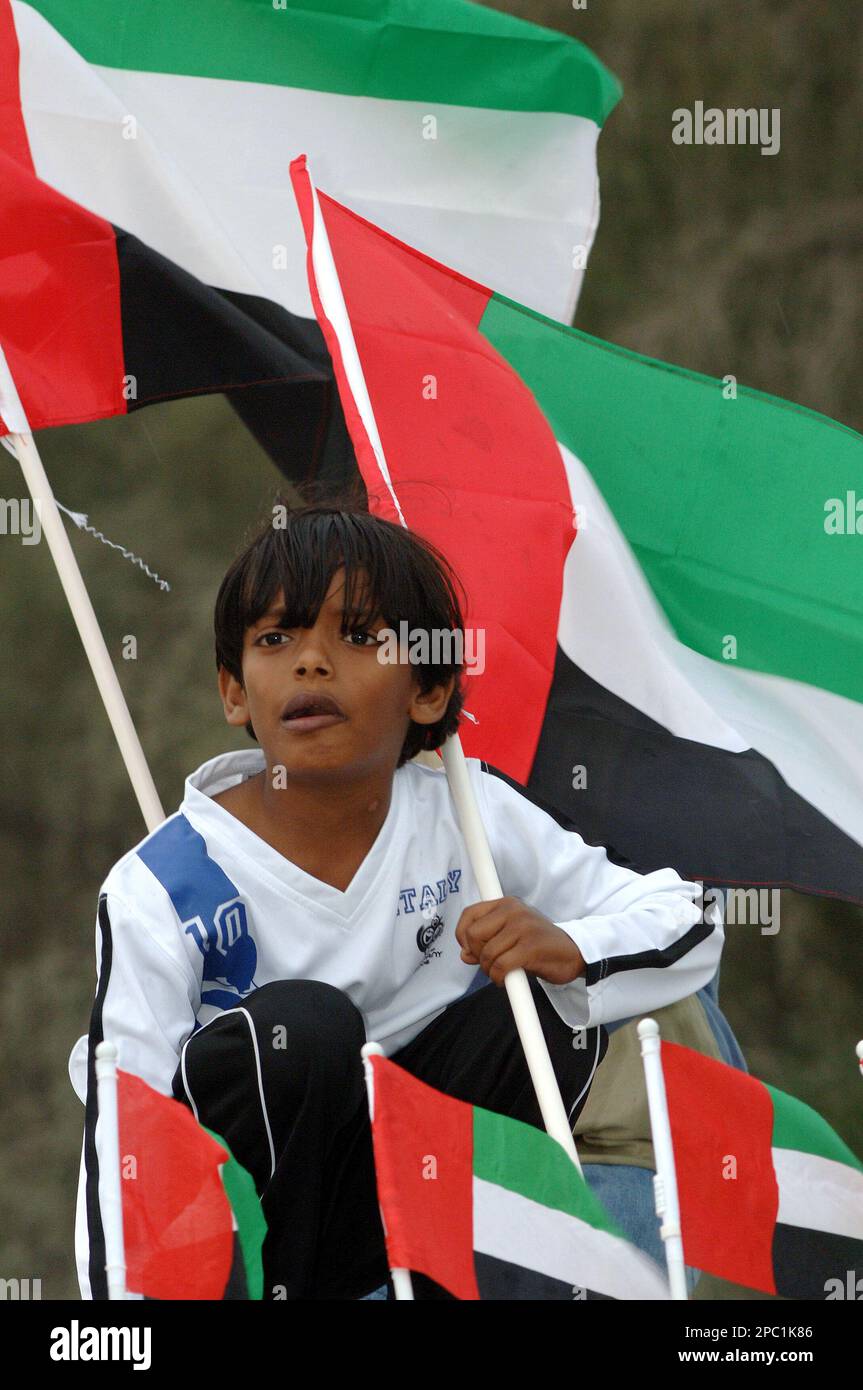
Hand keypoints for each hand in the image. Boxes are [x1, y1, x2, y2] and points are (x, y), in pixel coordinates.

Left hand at [455, 896, 585, 986]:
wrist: (574, 952)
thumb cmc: (540, 945)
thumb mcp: (510, 938)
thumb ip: (487, 942)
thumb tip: (464, 955)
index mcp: (506, 904)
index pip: (470, 914)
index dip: (462, 936)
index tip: (470, 950)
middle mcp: (513, 911)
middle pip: (473, 934)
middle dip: (477, 955)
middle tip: (490, 964)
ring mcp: (523, 927)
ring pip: (487, 953)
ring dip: (489, 970)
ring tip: (501, 973)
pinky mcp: (531, 947)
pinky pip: (501, 966)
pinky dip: (499, 978)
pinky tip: (506, 980)